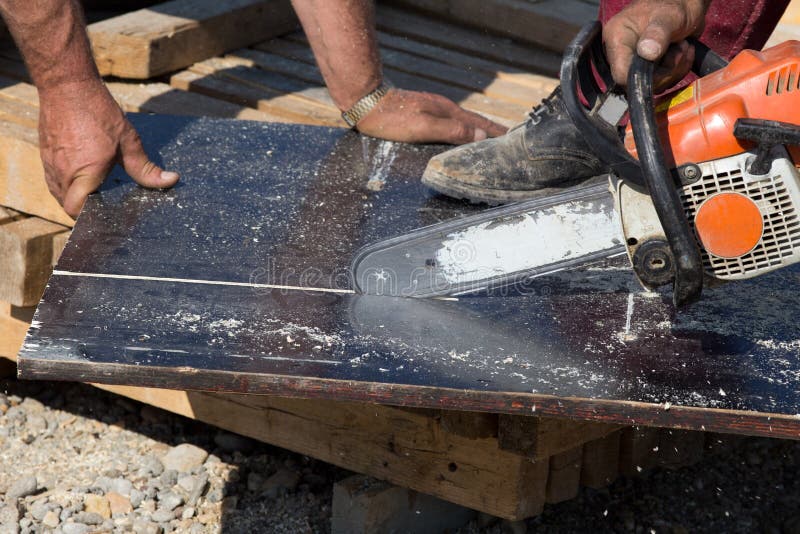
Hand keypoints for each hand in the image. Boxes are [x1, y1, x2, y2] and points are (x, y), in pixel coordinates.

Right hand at [38, 79, 179, 217]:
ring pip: (59, 194)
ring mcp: (50, 164)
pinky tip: (81, 178)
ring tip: (94, 196)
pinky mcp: (45, 155)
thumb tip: (171, 180)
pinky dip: (66, 185)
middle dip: (84, 211)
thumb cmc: (98, 112)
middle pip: (68, 206)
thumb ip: (146, 168)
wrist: (67, 85)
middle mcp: (63, 172)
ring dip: (74, 198)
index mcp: (84, 173)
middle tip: (103, 210)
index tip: (106, 217)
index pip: (76, 210)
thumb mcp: (128, 141)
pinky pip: (53, 179)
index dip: (89, 218)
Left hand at [355, 89, 507, 144]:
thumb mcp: (424, 127)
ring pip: (461, 122)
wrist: (365, 103)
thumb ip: (452, 131)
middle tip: (507, 140)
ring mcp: (432, 110)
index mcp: (447, 111)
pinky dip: (461, 130)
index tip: (512, 138)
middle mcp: (443, 108)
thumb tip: (482, 135)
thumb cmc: (392, 118)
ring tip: (487, 139)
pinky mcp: (421, 113)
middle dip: (490, 130)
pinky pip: (449, 123)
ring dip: (476, 130)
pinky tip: (458, 135)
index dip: (495, 131)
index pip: (479, 123)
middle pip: (473, 121)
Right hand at [603, 0, 710, 85]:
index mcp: (617, 39)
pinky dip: (676, 72)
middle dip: (666, 72)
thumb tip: (647, 53)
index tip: (668, 60)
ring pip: (651, 85)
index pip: (621, 75)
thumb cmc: (674, 4)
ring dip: (674, 71)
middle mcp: (620, 54)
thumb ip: (658, 33)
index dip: (644, 77)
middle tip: (681, 49)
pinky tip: (682, 53)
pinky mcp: (645, 69)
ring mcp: (633, 63)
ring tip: (683, 47)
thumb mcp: (669, 16)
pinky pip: (660, 83)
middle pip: (637, 83)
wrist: (684, 3)